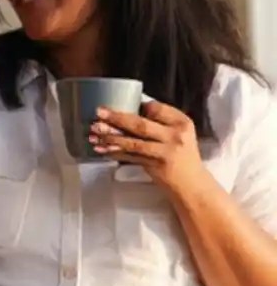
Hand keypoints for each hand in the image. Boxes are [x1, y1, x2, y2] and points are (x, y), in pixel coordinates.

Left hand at [91, 101, 207, 191]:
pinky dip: (114, 152)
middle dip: (117, 117)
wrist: (192, 183)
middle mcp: (175, 135)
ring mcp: (166, 151)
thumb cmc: (181, 155)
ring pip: (133, 142)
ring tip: (94, 132)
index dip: (135, 105)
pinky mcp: (156, 165)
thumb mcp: (177, 134)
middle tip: (99, 112)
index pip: (156, 108)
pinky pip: (131, 156)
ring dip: (111, 136)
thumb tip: (128, 106)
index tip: (115, 102)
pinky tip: (101, 148)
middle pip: (141, 124)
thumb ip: (158, 121)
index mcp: (181, 122)